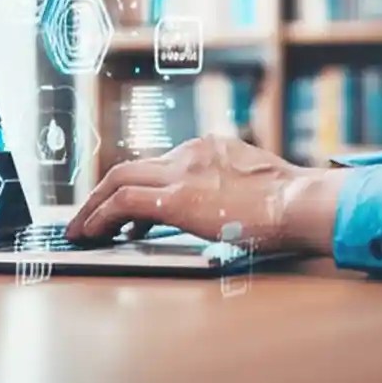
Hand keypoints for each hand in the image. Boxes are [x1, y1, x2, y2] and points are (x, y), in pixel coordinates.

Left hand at [65, 135, 347, 253]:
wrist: (302, 200)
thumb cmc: (293, 202)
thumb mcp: (259, 184)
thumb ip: (232, 189)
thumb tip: (223, 209)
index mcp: (209, 148)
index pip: (159, 165)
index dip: (137, 188)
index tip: (127, 214)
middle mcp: (190, 152)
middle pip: (130, 167)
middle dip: (102, 193)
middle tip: (88, 216)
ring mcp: (182, 172)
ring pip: (118, 180)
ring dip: (94, 206)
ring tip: (79, 229)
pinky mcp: (177, 197)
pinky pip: (123, 203)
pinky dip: (101, 217)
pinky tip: (90, 234)